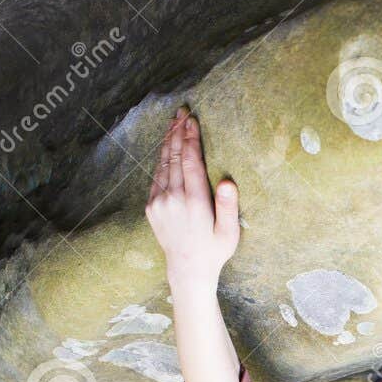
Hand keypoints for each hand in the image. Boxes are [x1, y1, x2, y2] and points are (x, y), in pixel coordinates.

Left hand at [145, 108, 239, 292]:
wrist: (186, 270)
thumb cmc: (214, 250)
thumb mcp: (229, 233)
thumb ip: (228, 207)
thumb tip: (228, 182)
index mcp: (195, 202)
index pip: (190, 161)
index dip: (190, 138)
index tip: (192, 120)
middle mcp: (173, 199)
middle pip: (174, 157)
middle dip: (177, 132)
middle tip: (181, 111)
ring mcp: (159, 202)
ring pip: (162, 164)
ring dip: (168, 141)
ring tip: (173, 122)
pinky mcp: (151, 207)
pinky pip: (156, 176)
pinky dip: (161, 159)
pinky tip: (166, 148)